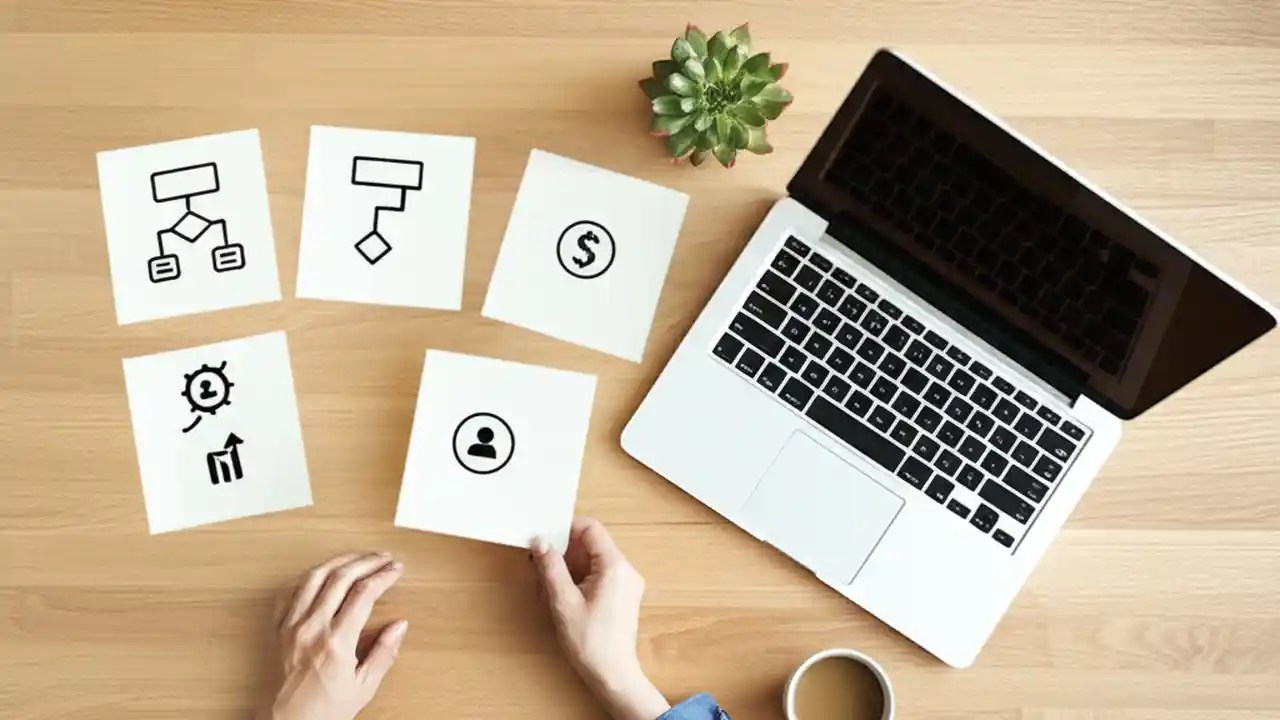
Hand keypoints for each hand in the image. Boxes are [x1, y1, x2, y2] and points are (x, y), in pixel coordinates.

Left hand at [259, 552, 408, 719]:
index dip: (383, 576)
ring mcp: (291, 625)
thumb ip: (384, 653)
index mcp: (336, 642)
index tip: (396, 569)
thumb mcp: (363, 687)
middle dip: (366, 562)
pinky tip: (322, 572)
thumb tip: (400, 626)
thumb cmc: (324, 710)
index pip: (364, 594)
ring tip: (358, 557)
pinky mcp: (278, 628)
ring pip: (314, 577)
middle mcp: (311, 627)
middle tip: (383, 558)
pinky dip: (309, 576)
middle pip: (341, 577)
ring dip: (339, 561)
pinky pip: (291, 591)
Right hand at [532, 518, 669, 719]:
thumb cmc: (590, 642)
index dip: (565, 528)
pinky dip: (579, 579)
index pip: (591, 529)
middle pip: (591, 544)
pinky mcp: (623, 596)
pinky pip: (599, 575)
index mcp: (615, 566)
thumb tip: (540, 543)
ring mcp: (627, 584)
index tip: (544, 536)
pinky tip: (561, 596)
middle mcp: (626, 570)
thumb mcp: (563, 602)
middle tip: (539, 564)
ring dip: (568, 568)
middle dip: (563, 551)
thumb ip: (551, 568)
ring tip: (547, 585)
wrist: (613, 675)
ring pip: (593, 561)